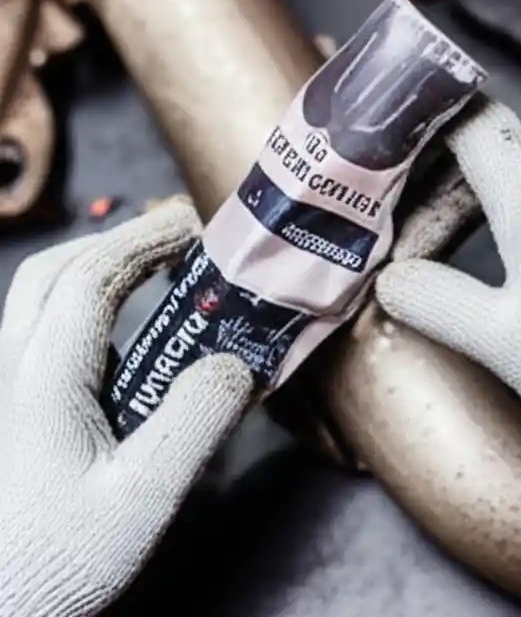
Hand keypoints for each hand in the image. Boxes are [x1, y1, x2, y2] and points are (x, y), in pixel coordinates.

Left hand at [0, 202, 252, 616]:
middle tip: (176, 237)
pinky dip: (82, 309)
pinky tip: (120, 337)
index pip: (91, 279)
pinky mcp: (7, 413)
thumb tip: (235, 364)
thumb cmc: (60, 558)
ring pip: (36, 300)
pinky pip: (37, 335)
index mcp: (40, 381)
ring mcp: (1, 391)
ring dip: (95, 269)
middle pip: (51, 272)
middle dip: (116, 240)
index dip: (144, 241)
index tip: (194, 226)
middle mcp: (9, 372)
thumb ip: (195, 421)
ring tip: (154, 272)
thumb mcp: (145, 496)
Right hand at [376, 101, 520, 457]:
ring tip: (424, 252)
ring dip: (467, 206)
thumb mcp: (494, 340)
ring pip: (515, 179)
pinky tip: (480, 266)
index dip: (419, 120)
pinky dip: (503, 225)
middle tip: (386, 219)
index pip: (469, 117)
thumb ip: (432, 298)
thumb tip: (395, 281)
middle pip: (486, 148)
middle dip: (432, 178)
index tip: (379, 140)